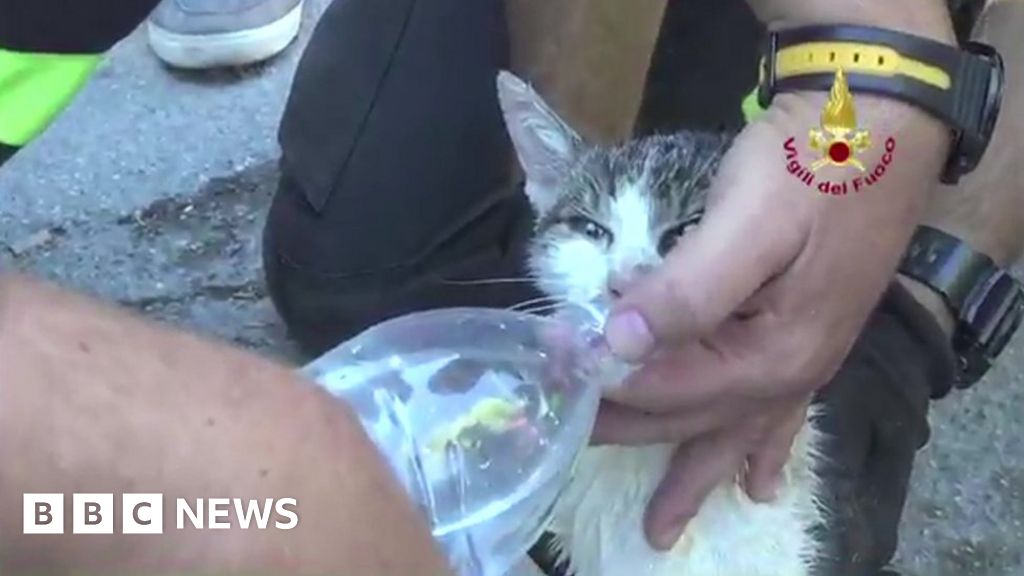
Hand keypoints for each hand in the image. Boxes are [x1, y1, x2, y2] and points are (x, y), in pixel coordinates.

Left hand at [595, 85, 952, 549]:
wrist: (883, 124)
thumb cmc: (810, 164)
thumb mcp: (748, 219)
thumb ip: (686, 288)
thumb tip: (618, 341)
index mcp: (769, 351)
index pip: (666, 383)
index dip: (603, 376)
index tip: (550, 361)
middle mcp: (790, 372)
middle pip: (691, 416)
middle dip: (629, 428)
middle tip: (570, 438)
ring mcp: (806, 360)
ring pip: (734, 432)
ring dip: (695, 475)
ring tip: (663, 525)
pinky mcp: (810, 338)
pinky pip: (781, 417)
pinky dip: (762, 451)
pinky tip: (759, 482)